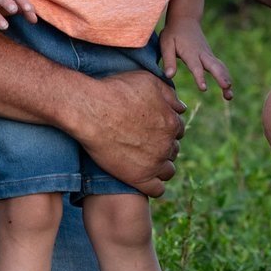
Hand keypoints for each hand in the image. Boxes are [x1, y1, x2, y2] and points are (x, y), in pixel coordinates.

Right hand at [73, 68, 188, 196]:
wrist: (90, 110)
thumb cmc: (116, 90)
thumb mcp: (148, 81)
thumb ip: (169, 94)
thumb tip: (181, 107)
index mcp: (171, 122)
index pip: (178, 129)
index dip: (165, 128)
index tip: (152, 128)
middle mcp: (167, 144)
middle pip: (173, 149)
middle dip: (163, 146)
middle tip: (144, 143)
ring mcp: (154, 163)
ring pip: (168, 171)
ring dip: (160, 166)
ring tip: (144, 161)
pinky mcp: (139, 178)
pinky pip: (157, 190)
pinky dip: (153, 186)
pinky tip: (143, 178)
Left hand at [159, 18, 232, 98]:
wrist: (185, 19)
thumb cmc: (173, 33)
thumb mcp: (166, 44)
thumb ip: (168, 60)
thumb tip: (169, 76)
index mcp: (190, 52)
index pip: (196, 66)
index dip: (200, 77)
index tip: (204, 88)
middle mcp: (202, 54)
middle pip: (214, 66)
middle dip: (221, 77)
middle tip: (227, 88)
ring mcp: (208, 54)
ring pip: (220, 67)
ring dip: (226, 80)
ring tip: (229, 96)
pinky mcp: (210, 56)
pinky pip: (220, 67)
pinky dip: (225, 77)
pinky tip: (228, 90)